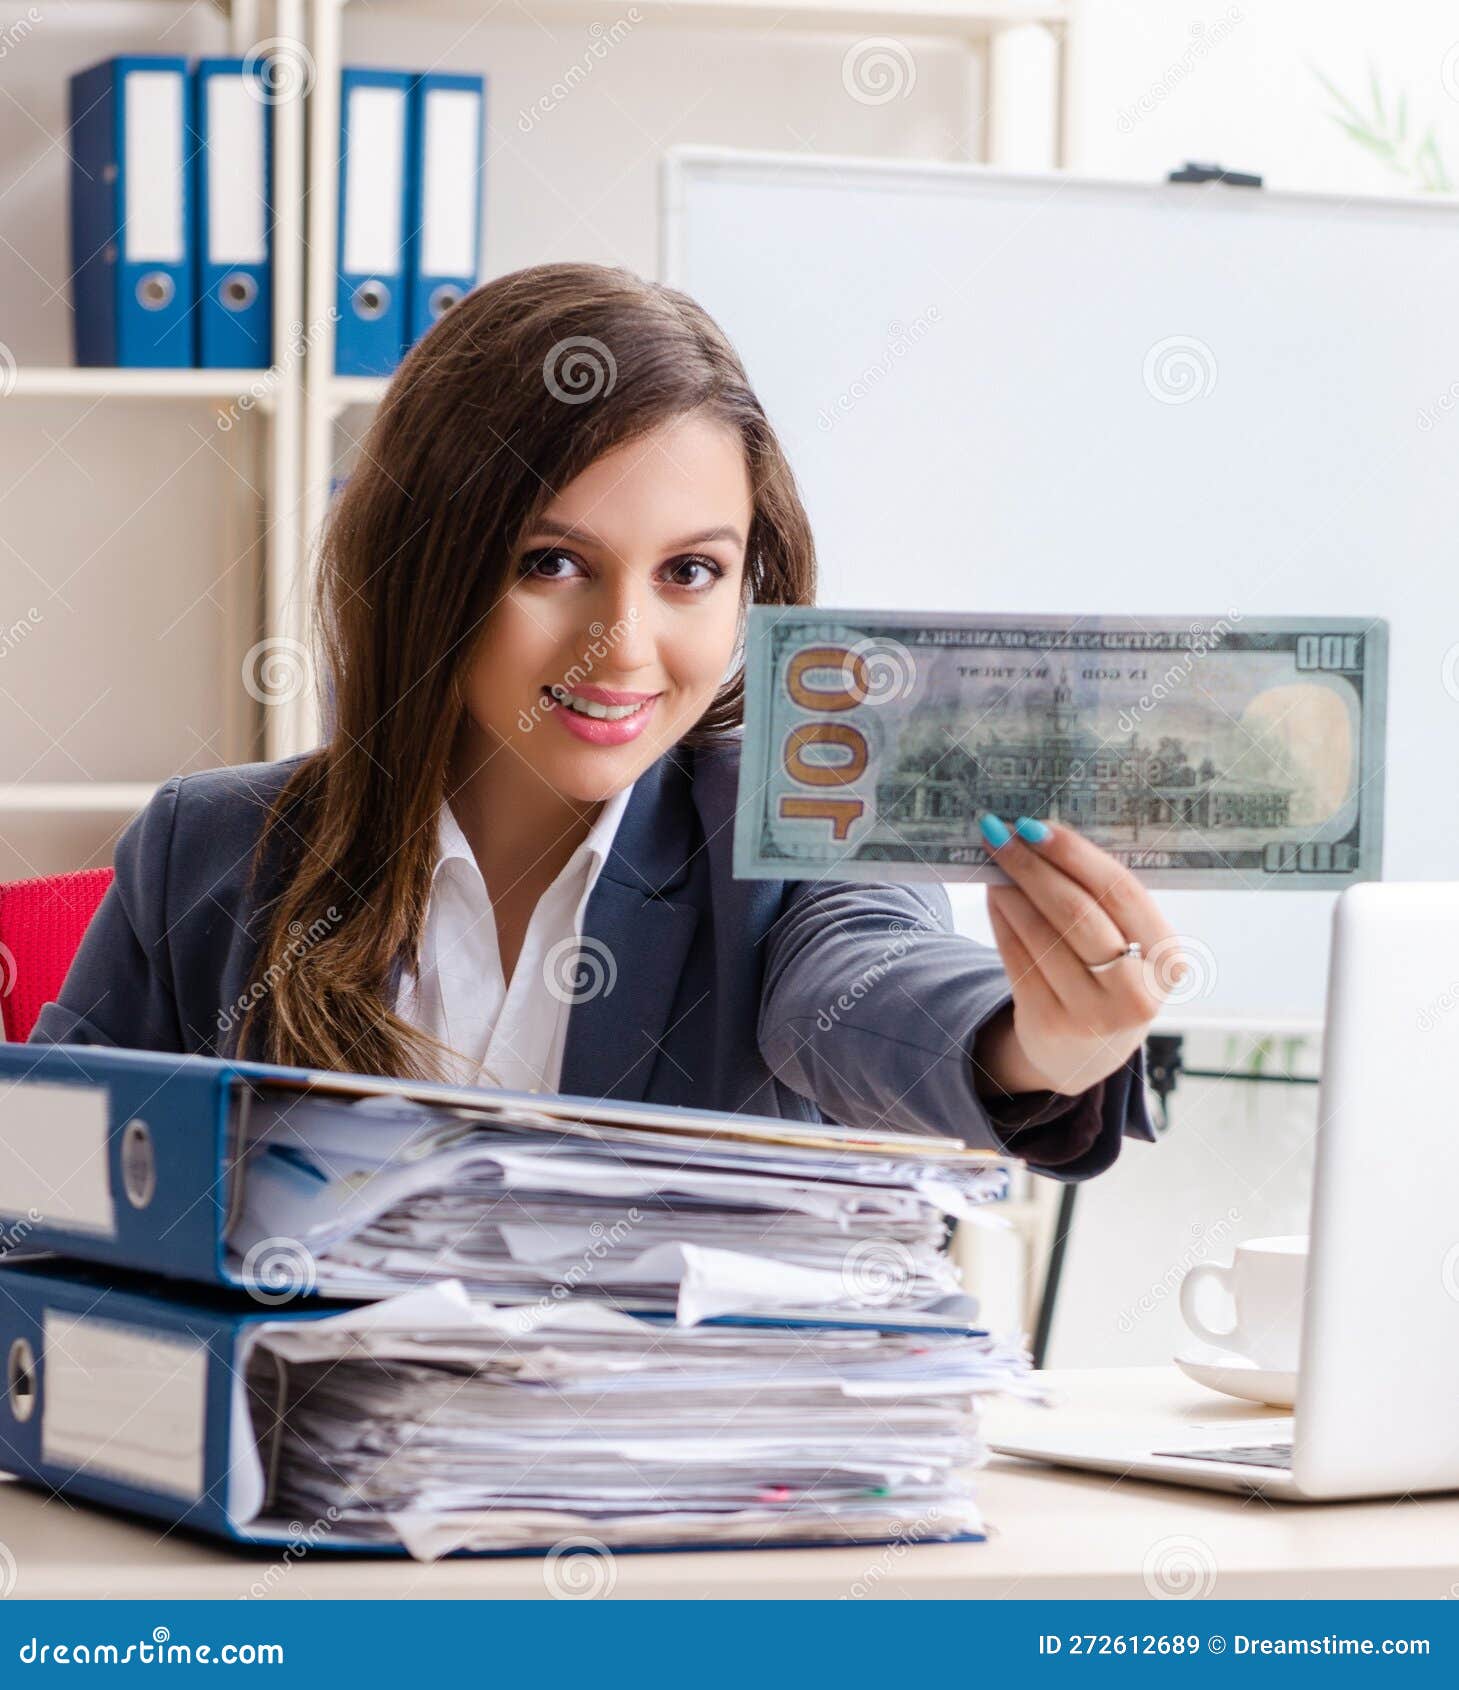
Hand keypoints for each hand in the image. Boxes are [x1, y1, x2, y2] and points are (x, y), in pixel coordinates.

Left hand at [974, 815, 1186, 1097]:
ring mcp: (1092, 1014)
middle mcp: (1136, 992)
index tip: (1038, 825)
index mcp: (1168, 961)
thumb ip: (1102, 900)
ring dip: (1011, 889)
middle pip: (1077, 912)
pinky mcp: (1049, 1024)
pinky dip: (1002, 919)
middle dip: (1033, 865)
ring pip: (1041, 933)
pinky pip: (1017, 958)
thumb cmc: (1110, 979)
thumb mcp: (1130, 947)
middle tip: (1000, 832)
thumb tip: (1043, 835)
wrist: (1086, 1054)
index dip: (1076, 855)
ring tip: (994, 860)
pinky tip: (995, 895)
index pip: (1122, 892)